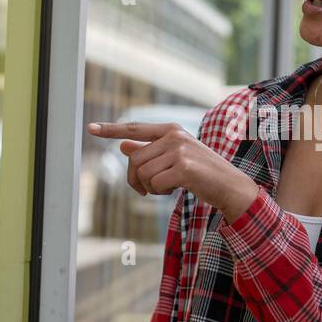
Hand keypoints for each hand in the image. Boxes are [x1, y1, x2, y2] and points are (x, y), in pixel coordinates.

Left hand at [87, 121, 259, 220]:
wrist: (231, 187)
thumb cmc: (202, 173)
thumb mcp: (175, 158)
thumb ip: (150, 151)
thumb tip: (123, 146)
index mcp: (171, 130)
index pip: (134, 128)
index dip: (111, 130)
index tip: (90, 128)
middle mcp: (174, 136)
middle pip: (135, 159)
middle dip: (137, 179)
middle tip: (151, 189)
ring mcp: (179, 150)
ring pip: (142, 172)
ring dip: (150, 187)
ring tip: (168, 187)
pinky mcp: (183, 168)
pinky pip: (154, 183)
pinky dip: (159, 192)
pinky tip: (174, 190)